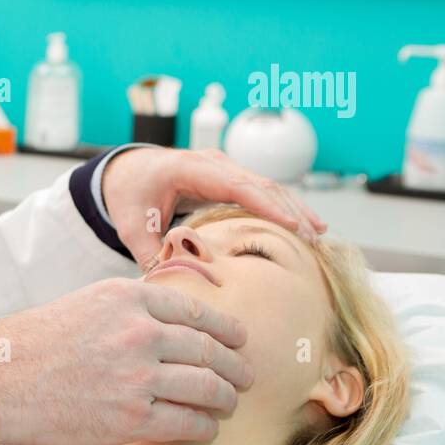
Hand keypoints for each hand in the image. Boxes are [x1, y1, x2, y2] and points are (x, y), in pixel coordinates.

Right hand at [0, 277, 254, 444]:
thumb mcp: (82, 306)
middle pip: (208, 349)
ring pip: (207, 387)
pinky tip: (204, 428)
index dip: (224, 328)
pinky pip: (187, 422)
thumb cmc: (30, 346)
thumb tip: (166, 327)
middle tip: (246, 375)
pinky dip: (202, 427)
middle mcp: (139, 332)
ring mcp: (138, 376)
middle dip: (235, 365)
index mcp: (126, 298)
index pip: (194, 309)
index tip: (238, 338)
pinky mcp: (132, 418)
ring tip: (228, 403)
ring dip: (225, 398)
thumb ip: (125, 312)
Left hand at [101, 147, 327, 267]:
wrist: (127, 172)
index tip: (291, 225)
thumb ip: (147, 252)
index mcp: (189, 168)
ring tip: (318, 235)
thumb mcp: (131, 224)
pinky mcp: (229, 178)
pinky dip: (283, 207)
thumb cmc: (130, 196)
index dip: (265, 205)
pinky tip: (305, 226)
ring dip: (293, 209)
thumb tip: (165, 281)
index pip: (235, 185)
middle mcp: (212, 163)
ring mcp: (224, 168)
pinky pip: (261, 191)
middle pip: (260, 184)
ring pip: (267, 186)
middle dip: (288, 210)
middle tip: (312, 239)